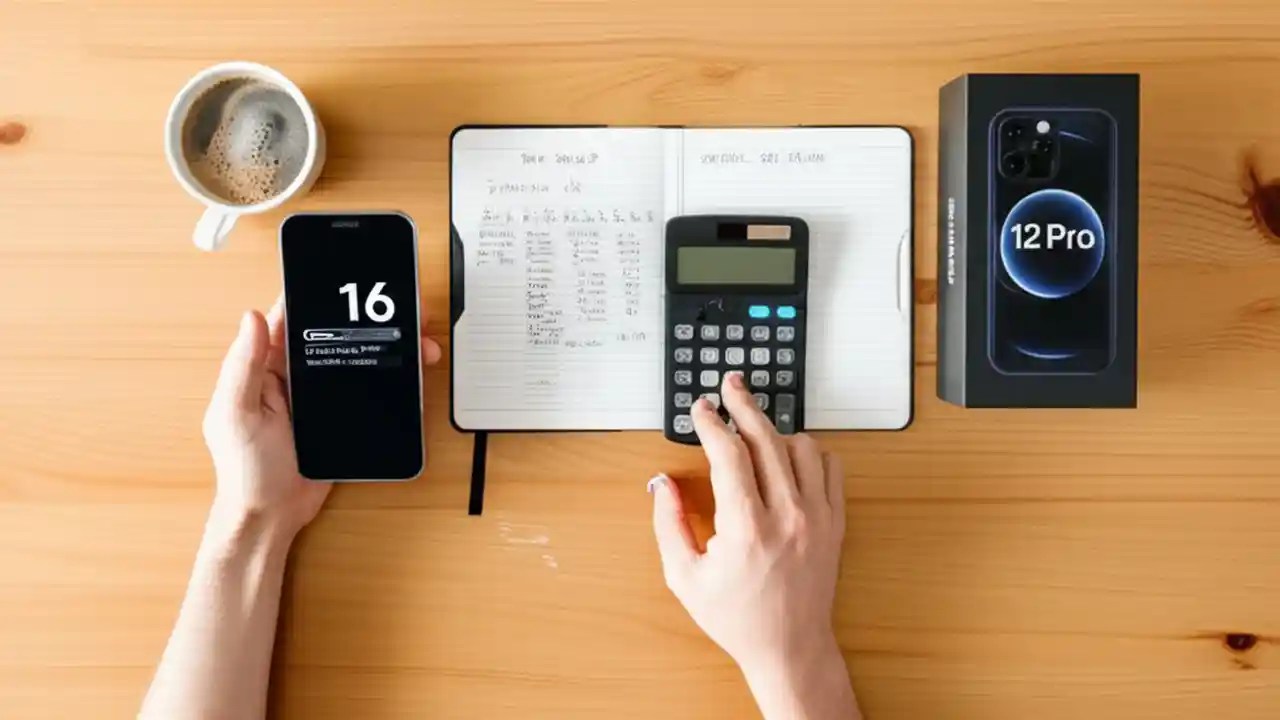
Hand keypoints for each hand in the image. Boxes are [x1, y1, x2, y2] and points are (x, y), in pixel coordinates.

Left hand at [202, 299, 442, 535]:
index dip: (318, 294)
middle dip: (368, 318)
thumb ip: (244, 365)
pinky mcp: (340, 415)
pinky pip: (368, 388)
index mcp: (264, 366)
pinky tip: (412, 373)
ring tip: (418, 342)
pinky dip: (391, 378)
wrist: (271, 516)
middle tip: (402, 311)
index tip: (349, 278)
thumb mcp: (236, 413)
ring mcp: (318, 396)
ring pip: (357, 358)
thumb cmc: (244, 470)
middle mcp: (292, 375)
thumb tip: (253, 317)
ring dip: (387, 346)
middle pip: (335, 333)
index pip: (291, 317)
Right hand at [651, 371, 854, 717]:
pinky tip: (791, 457)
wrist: (790, 647)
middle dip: (744, 404)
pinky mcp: (835, 523)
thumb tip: (661, 484)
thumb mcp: (684, 577)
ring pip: (802, 447)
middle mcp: (787, 516)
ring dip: (776, 433)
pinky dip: (811, 453)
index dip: (711, 423)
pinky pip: (830, 467)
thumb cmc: (736, 618)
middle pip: (766, 438)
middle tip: (731, 384)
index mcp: (746, 528)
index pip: (729, 454)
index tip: (701, 409)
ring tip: (756, 431)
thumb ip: (668, 524)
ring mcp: (817, 518)